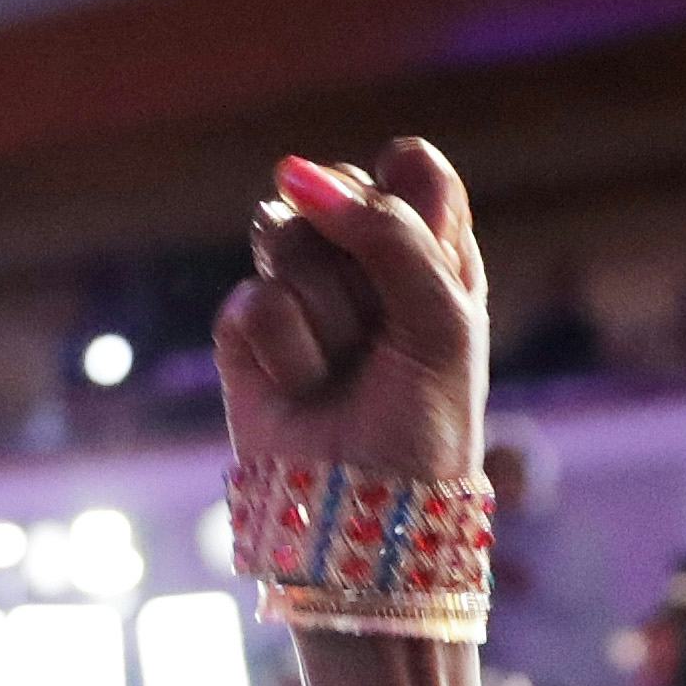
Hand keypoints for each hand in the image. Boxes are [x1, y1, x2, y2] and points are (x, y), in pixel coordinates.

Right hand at [213, 139, 486, 487]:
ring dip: (325, 314)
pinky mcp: (244, 332)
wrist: (366, 518)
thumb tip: (290, 172)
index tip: (421, 262)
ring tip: (343, 370)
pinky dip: (286, 353)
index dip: (406, 201)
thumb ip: (387, 230)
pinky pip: (253, 299)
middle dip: (361, 265)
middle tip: (382, 336)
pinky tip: (303, 390)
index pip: (410, 168)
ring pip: (285, 235)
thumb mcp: (441, 320)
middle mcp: (361, 263)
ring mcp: (298, 292)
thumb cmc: (422, 426)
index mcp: (428, 252)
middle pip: (336, 189)